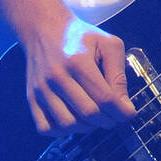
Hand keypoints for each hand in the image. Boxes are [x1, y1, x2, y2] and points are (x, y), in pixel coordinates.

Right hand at [21, 6, 136, 134]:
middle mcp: (57, 77)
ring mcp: (41, 90)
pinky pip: (46, 128)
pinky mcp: (31, 98)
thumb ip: (118, 73)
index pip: (104, 97)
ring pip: (68, 124)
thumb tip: (123, 105)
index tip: (129, 114)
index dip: (121, 111)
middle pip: (88, 113)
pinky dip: (63, 131)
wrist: (44, 29)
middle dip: (108, 120)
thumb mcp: (108, 44)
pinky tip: (75, 120)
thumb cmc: (80, 37)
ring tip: (96, 118)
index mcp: (78, 61)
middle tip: (115, 117)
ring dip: (88, 127)